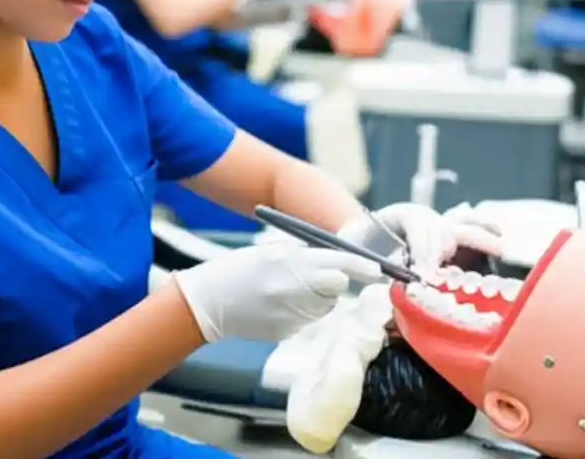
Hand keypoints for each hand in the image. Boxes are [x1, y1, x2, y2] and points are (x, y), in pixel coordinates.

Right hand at [172, 244, 381, 342]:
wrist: (207, 302)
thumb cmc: (240, 269)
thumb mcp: (273, 251)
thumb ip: (307, 256)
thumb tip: (341, 261)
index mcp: (292, 264)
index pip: (341, 265)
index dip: (362, 267)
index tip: (377, 269)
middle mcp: (295, 291)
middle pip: (337, 287)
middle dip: (336, 281)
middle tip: (319, 276)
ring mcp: (291, 315)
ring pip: (325, 306)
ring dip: (318, 298)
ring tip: (287, 290)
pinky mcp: (286, 333)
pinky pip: (308, 320)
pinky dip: (301, 312)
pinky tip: (277, 306)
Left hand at [337, 203, 502, 274]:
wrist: (359, 233)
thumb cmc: (355, 243)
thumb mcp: (353, 248)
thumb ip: (365, 259)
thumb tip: (383, 273)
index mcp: (401, 213)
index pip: (418, 226)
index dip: (422, 251)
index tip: (422, 275)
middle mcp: (423, 215)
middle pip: (441, 227)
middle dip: (443, 251)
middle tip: (440, 276)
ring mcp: (437, 221)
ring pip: (462, 222)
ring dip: (478, 237)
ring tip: (497, 250)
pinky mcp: (446, 231)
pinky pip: (470, 225)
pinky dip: (484, 229)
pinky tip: (499, 237)